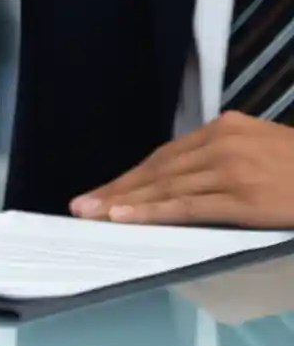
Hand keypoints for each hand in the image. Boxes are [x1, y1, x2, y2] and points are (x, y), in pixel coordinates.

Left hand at [70, 112, 293, 227]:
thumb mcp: (262, 151)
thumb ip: (222, 159)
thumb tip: (180, 181)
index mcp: (226, 127)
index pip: (165, 155)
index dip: (131, 176)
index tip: (102, 192)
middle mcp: (224, 142)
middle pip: (158, 169)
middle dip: (117, 190)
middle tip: (82, 205)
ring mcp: (234, 168)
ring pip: (166, 187)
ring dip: (125, 203)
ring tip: (93, 214)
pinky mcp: (245, 196)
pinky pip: (188, 206)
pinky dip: (152, 212)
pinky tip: (125, 217)